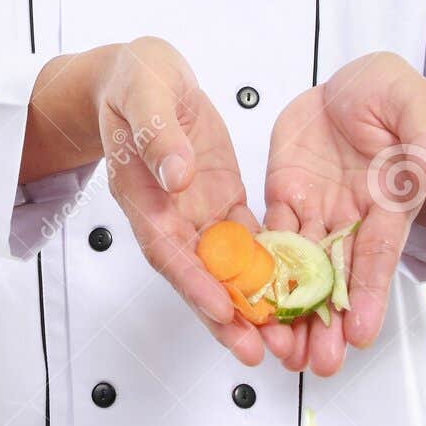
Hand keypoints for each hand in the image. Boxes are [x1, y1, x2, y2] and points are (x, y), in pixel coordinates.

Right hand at [96, 39, 266, 365]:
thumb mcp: (143, 93)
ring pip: (223, 269)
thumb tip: (176, 175)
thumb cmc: (135, 80)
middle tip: (256, 351)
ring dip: (249, 305)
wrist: (143, 75)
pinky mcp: (220, 201)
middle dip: (224, 316)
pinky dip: (266, 271)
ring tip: (280, 341)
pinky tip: (291, 294)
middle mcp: (168, 213)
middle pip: (196, 274)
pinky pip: (246, 243)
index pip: (166, 246)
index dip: (192, 281)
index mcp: (141, 192)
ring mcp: (195, 212)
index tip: (220, 309)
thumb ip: (158, 135)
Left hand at [262, 52, 425, 376]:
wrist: (344, 78)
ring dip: (294, 313)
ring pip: (303, 270)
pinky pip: (272, 239)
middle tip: (317, 363)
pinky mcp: (286, 197)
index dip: (368, 294)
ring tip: (283, 352)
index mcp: (388, 197)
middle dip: (328, 323)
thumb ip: (424, 141)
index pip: (376, 253)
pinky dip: (263, 273)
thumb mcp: (411, 102)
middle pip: (339, 276)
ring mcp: (318, 209)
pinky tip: (255, 306)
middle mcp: (353, 214)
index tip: (360, 332)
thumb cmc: (385, 89)